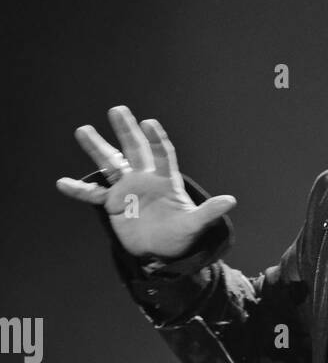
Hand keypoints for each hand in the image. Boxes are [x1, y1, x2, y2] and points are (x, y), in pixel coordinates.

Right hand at [56, 106, 236, 257]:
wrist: (162, 252)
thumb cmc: (180, 236)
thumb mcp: (194, 225)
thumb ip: (209, 212)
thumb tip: (231, 200)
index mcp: (165, 180)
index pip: (161, 154)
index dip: (156, 140)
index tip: (149, 123)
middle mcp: (144, 178)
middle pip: (134, 150)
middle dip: (126, 131)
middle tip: (117, 110)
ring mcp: (126, 188)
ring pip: (110, 163)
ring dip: (97, 148)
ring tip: (83, 130)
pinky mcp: (112, 203)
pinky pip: (93, 194)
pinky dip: (79, 189)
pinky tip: (62, 183)